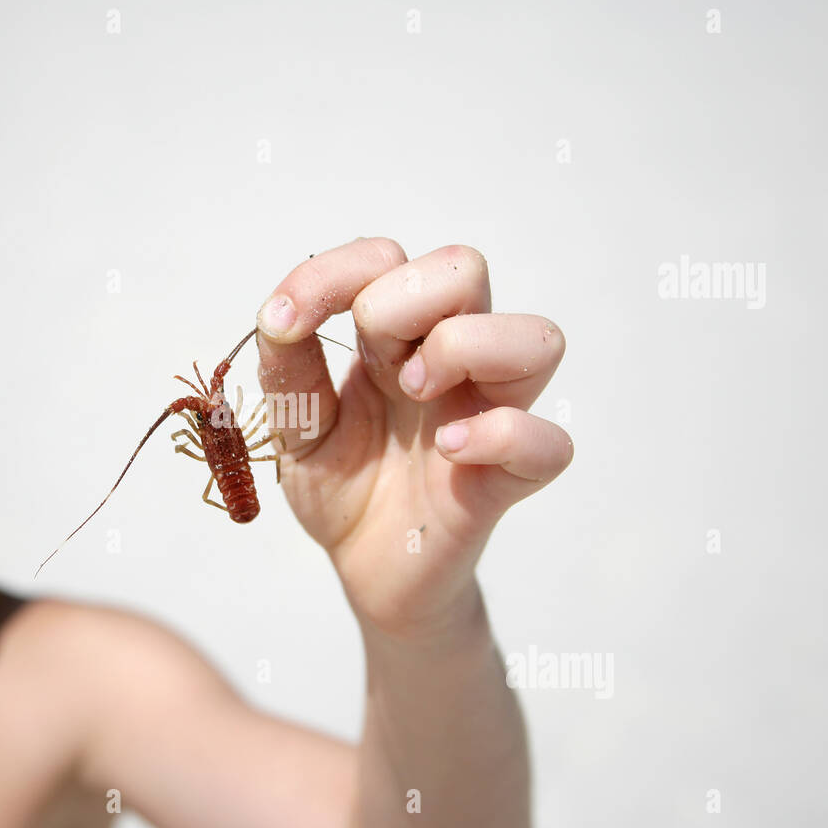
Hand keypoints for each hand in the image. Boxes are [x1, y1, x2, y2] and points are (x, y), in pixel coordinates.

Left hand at [254, 237, 572, 636]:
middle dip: (404, 300)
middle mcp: (454, 363)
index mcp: (398, 339)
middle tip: (376, 365)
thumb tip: (278, 313)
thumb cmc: (343, 485)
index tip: (285, 322)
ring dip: (464, 350)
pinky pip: (548, 443)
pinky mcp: (508, 480)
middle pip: (467, 268)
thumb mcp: (294, 425)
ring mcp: (489, 415)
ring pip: (537, 338)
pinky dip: (500, 436)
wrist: (364, 570)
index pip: (390, 258)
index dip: (336, 274)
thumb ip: (287, 367)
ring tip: (416, 395)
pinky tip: (449, 450)